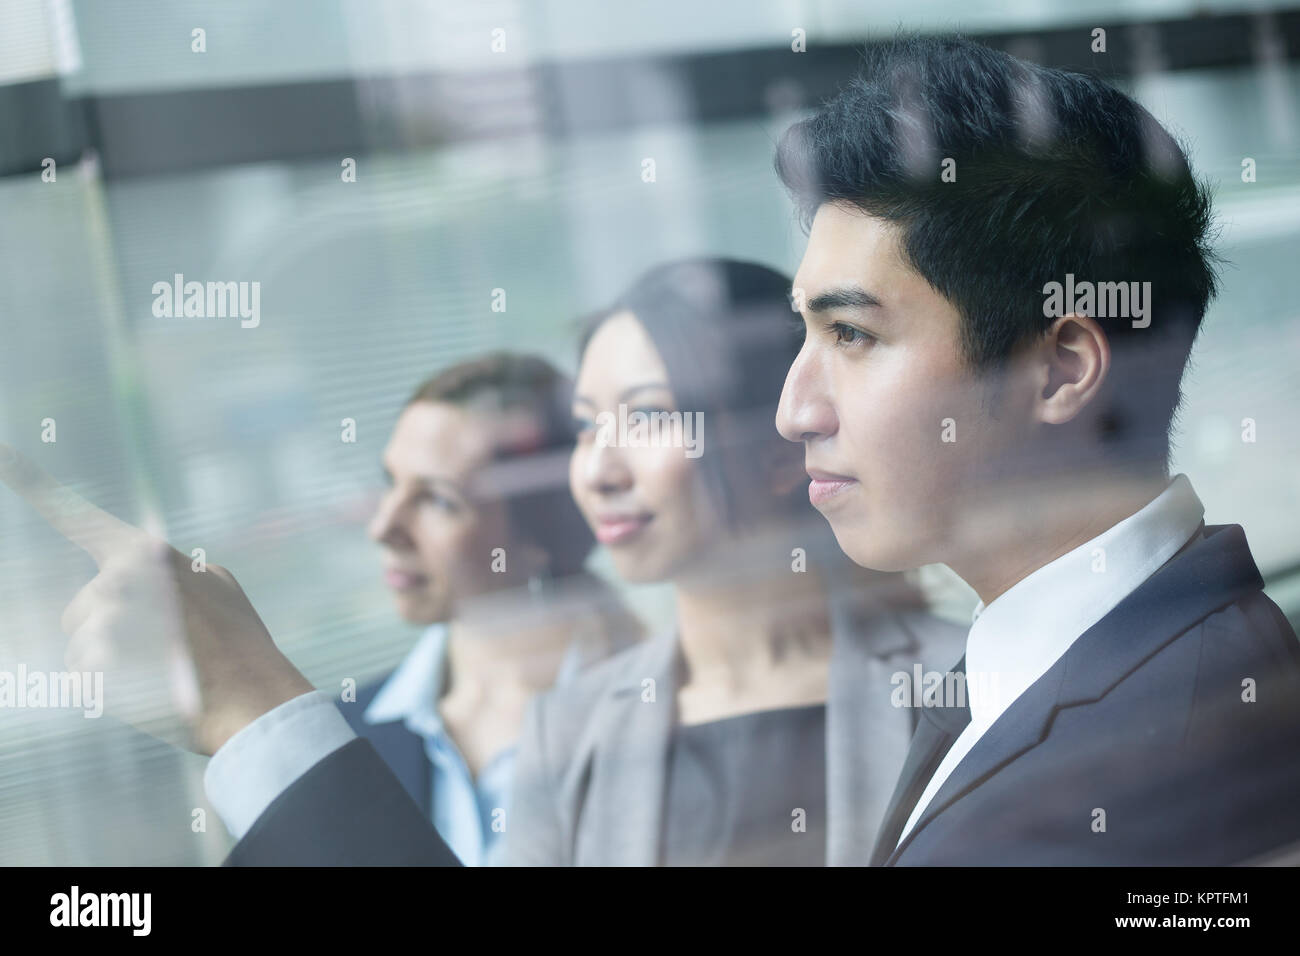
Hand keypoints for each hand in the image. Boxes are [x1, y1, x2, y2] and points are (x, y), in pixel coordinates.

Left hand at [0, 443, 314, 753]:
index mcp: (149, 554)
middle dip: (107, 639)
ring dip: (110, 670)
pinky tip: (150, 693)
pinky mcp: (95, 656)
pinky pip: (82, 682)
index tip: (0, 452)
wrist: (256, 699)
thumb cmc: (241, 650)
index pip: (80, 518)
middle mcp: (121, 575)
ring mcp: (107, 614)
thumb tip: (146, 578)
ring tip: (162, 676)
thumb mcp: (217, 591)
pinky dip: (109, 695)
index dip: (31, 483)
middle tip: (163, 656)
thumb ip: (172, 576)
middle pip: (80, 613)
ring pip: (79, 651)